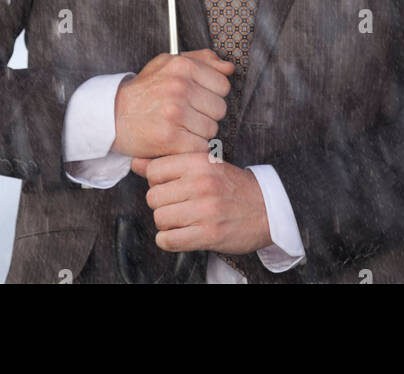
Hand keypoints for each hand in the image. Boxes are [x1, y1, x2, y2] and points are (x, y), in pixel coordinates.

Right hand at [111, 49, 234, 158]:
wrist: (113, 117)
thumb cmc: (145, 90)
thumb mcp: (168, 64)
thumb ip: (201, 60)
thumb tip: (229, 68)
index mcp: (182, 66)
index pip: (223, 85)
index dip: (212, 94)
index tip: (197, 98)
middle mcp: (179, 87)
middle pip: (220, 109)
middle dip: (207, 114)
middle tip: (187, 115)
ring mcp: (174, 113)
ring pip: (211, 130)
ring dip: (199, 133)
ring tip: (181, 127)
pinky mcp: (170, 138)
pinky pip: (200, 147)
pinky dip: (191, 148)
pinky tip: (178, 141)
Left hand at [131, 151, 270, 253]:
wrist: (267, 209)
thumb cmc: (233, 187)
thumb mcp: (205, 165)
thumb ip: (170, 163)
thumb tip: (136, 161)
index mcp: (199, 162)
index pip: (154, 170)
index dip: (156, 181)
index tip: (168, 186)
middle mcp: (201, 183)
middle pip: (153, 197)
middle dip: (160, 204)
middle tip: (175, 205)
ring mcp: (204, 210)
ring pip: (159, 218)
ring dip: (166, 223)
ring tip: (180, 220)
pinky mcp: (208, 235)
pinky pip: (169, 240)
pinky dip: (168, 240)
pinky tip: (180, 235)